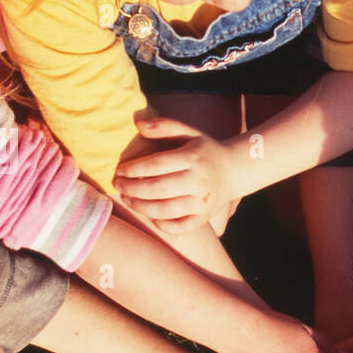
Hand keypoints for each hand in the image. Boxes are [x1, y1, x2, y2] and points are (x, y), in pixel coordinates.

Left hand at [113, 116, 244, 234]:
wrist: (234, 170)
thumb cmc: (204, 150)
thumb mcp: (189, 132)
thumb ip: (164, 126)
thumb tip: (138, 125)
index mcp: (192, 158)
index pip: (157, 164)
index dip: (134, 169)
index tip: (120, 171)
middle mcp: (198, 181)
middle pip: (158, 189)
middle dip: (133, 189)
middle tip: (118, 186)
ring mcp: (202, 201)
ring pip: (166, 210)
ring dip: (141, 207)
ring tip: (127, 200)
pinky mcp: (204, 216)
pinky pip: (181, 227)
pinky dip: (163, 225)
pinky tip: (151, 217)